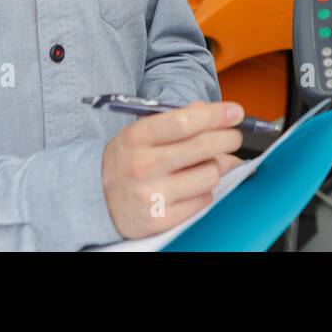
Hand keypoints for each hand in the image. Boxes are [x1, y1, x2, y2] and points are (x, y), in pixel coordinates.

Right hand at [102, 100, 246, 238]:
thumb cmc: (127, 158)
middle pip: (203, 147)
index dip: (216, 115)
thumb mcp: (142, 132)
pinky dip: (204, 190)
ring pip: (210, 174)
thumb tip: (214, 114)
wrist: (95, 196)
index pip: (186, 121)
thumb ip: (178, 119)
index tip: (235, 112)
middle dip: (229, 138)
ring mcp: (152, 195)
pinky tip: (192, 185)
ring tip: (204, 165)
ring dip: (216, 167)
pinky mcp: (161, 219)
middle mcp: (143, 165)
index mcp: (137, 137)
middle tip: (234, 136)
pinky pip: (203, 200)